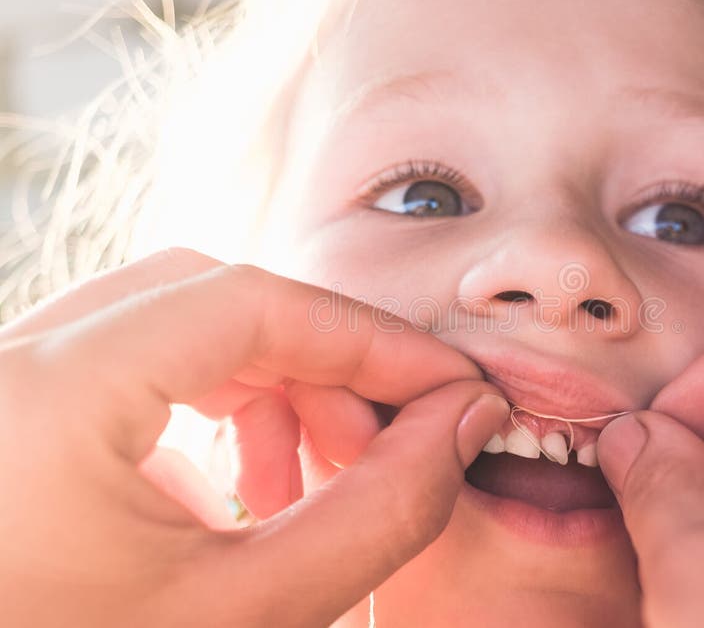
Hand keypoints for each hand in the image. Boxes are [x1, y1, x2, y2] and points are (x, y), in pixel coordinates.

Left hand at [0, 248, 508, 626]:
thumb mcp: (246, 614)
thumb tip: (463, 420)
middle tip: (385, 444)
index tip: (446, 384)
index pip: (248, 302)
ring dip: (268, 391)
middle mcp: (6, 369)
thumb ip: (378, 511)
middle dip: (320, 367)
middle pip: (209, 303)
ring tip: (303, 489)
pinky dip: (208, 411)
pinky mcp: (17, 422)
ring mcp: (5, 392)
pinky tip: (236, 496)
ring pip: (170, 329)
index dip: (371, 337)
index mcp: (45, 398)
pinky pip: (127, 371)